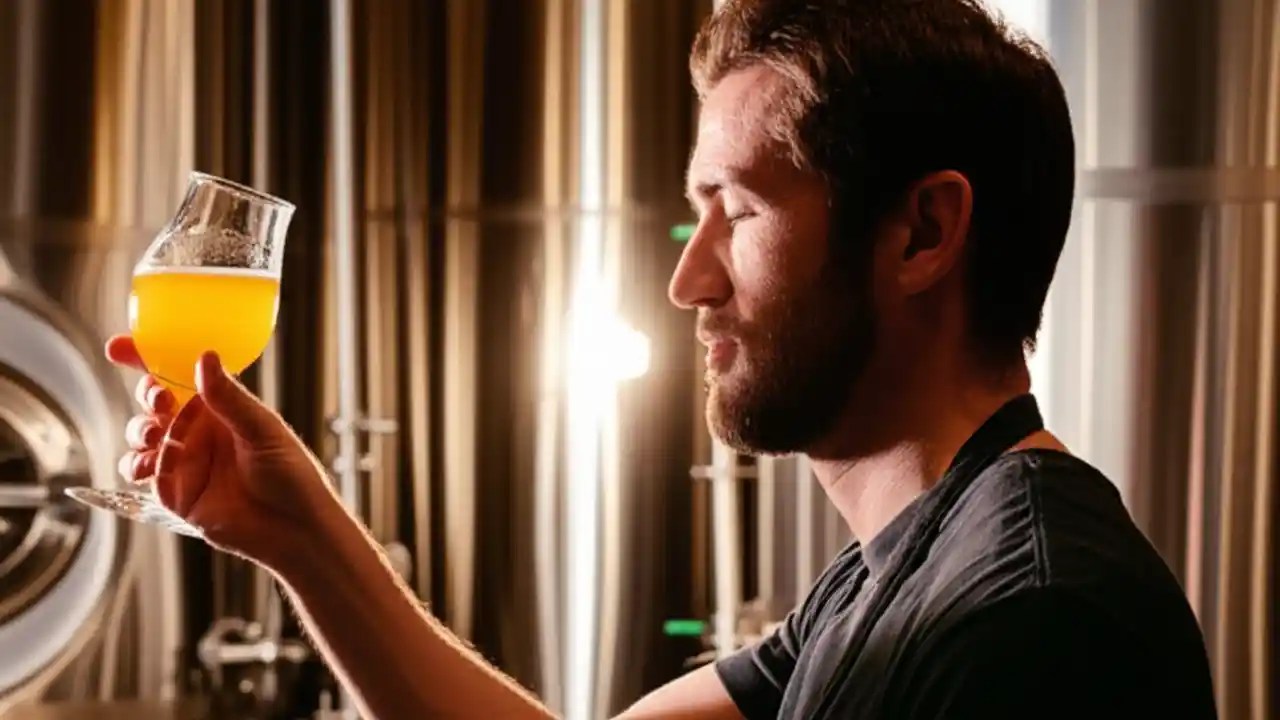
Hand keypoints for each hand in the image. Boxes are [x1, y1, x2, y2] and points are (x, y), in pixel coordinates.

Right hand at [108, 335, 341, 568]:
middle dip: (147, 395)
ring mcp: (185, 459)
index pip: (181, 373)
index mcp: (223, 406)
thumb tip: (205, 358)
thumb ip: (229, 398)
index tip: (120, 347)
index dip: (148, 358)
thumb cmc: (292, 475)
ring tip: (156, 436)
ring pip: (140, 433)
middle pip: (154, 401)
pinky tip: (148, 466)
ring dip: (138, 429)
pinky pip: (139, 469)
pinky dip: (135, 463)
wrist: (293, 529)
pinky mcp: (174, 490)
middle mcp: (200, 428)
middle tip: (159, 401)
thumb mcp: (262, 430)